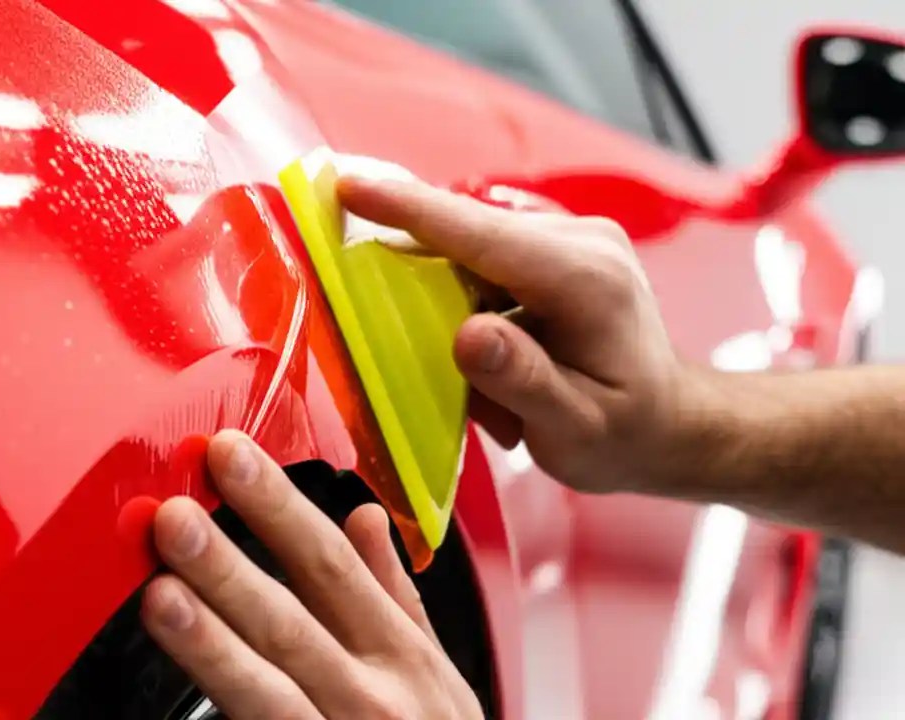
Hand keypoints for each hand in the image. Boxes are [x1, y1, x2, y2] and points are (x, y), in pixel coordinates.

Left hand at [141, 430, 485, 719]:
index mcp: (401, 656)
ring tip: (161, 595)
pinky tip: (176, 699)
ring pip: (268, 692)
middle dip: (229, 567)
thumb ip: (396, 596)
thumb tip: (363, 520)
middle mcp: (371, 699)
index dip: (278, 510)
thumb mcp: (439, 672)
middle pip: (290, 623)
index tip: (232, 459)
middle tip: (176, 515)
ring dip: (212, 643)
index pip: (331, 566)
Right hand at [339, 176, 687, 493]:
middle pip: (465, 235)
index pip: (480, 234)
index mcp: (585, 280)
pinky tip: (493, 357)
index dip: (408, 209)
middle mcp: (580, 242)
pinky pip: (483, 260)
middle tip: (411, 343)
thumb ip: (521, 382)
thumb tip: (467, 335)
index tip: (347, 185)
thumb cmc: (624, 435)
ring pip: (468, 249)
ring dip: (446, 305)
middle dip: (415, 275)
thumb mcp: (574, 431)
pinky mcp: (554, 247)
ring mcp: (570, 238)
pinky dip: (464, 303)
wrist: (671, 424)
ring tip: (488, 385)